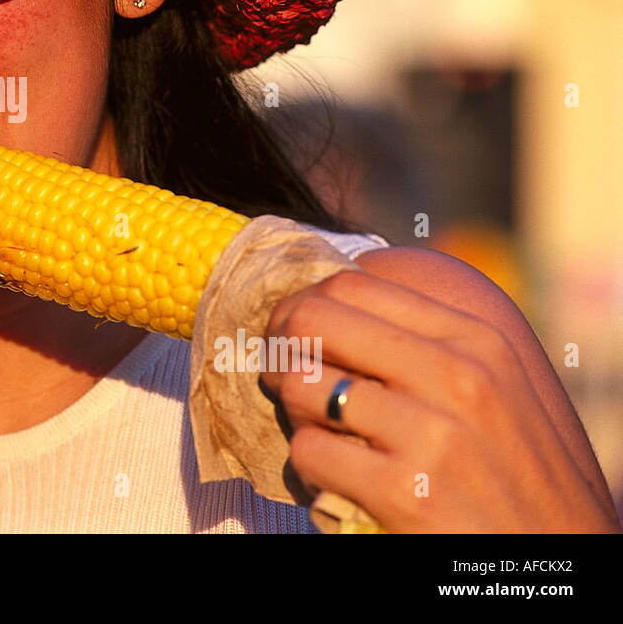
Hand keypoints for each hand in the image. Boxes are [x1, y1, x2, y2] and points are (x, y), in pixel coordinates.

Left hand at [259, 267, 620, 532]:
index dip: (305, 303)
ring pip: (301, 384)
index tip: (294, 331)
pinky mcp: (407, 492)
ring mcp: (433, 433)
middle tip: (283, 376)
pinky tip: (336, 478)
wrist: (559, 557)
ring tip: (318, 431)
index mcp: (476, 337)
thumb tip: (333, 297)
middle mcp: (458, 374)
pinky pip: (309, 452)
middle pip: (314, 319)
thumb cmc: (514, 469)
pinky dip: (309, 468)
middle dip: (282, 346)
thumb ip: (427, 340)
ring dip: (294, 411)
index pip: (353, 283)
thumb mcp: (495, 384)